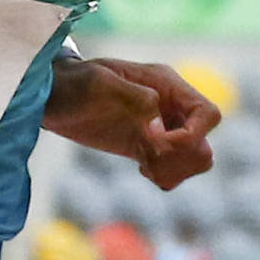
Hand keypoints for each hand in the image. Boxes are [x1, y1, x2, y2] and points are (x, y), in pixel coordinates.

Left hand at [44, 57, 219, 190]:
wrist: (51, 95)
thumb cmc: (74, 83)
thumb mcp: (100, 84)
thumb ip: (134, 99)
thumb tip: (159, 129)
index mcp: (167, 85)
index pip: (208, 115)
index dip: (193, 136)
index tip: (158, 144)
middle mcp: (170, 107)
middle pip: (205, 142)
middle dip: (182, 157)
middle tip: (148, 157)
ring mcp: (161, 128)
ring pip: (194, 159)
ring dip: (174, 170)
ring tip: (145, 165)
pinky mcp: (147, 147)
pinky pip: (174, 170)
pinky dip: (165, 176)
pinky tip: (142, 168)